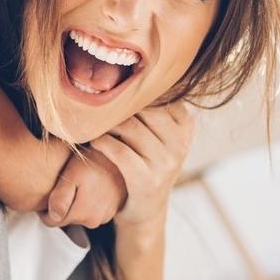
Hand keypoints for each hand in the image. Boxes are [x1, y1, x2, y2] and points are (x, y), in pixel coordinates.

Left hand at [40, 146, 125, 228]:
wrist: (121, 156)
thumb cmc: (94, 161)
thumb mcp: (72, 174)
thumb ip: (59, 198)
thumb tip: (53, 217)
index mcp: (81, 213)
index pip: (52, 221)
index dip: (46, 208)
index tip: (50, 192)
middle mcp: (94, 220)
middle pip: (66, 219)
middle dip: (63, 206)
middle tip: (68, 184)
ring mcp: (105, 217)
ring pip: (79, 216)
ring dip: (76, 204)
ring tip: (81, 184)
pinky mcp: (111, 212)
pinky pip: (92, 212)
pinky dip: (89, 202)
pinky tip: (92, 187)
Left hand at [88, 102, 194, 231]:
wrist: (146, 210)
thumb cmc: (146, 162)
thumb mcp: (160, 135)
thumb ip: (153, 108)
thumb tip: (130, 68)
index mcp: (186, 125)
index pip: (158, 94)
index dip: (132, 92)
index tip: (112, 89)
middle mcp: (181, 142)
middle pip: (143, 109)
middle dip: (117, 106)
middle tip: (97, 104)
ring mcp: (167, 162)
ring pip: (129, 128)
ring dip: (105, 124)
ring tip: (93, 123)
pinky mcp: (148, 180)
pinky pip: (119, 151)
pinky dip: (102, 143)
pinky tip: (93, 141)